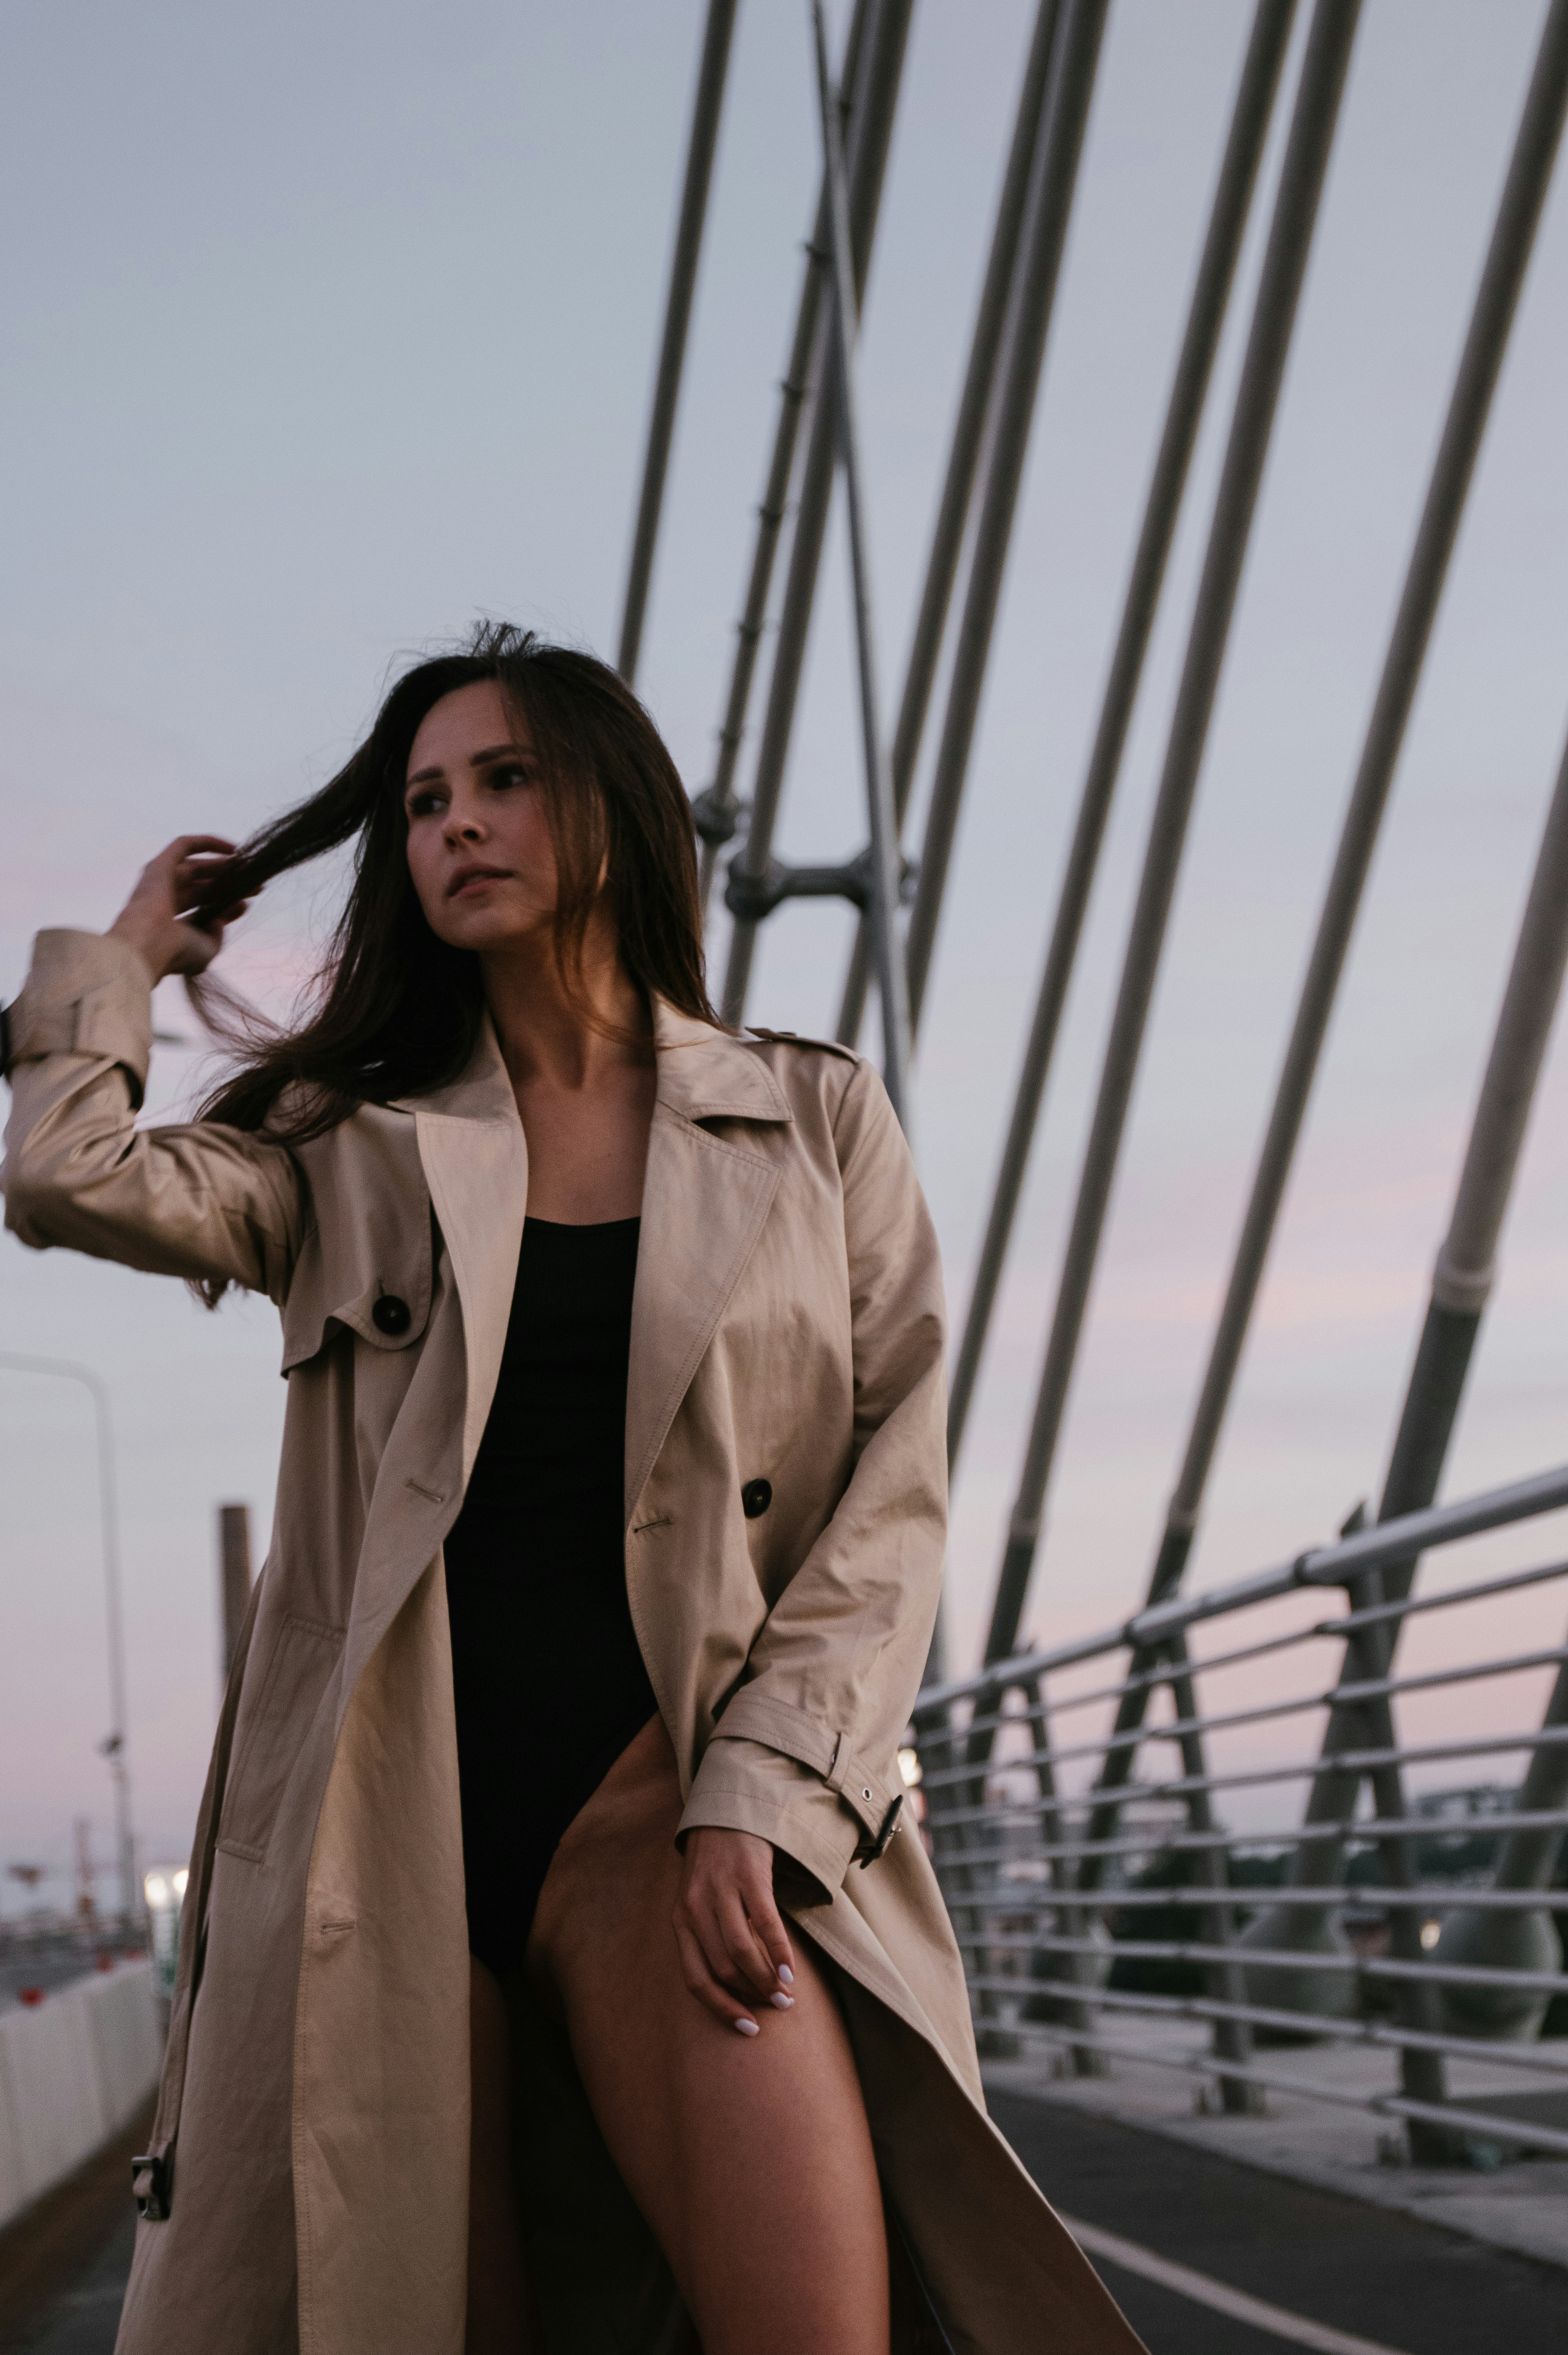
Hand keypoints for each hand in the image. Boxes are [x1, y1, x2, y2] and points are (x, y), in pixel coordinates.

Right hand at [107, 836, 248, 982]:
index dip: (226, 904)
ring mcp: (159, 882)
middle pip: (202, 886)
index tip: (247, 902)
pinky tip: (233, 849)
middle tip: (254, 883)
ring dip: (224, 865)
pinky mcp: (159, 865)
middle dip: (229, 884)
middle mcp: (164, 901)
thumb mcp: (208, 950)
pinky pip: (183, 845)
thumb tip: (221, 919)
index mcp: (171, 924)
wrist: (150, 943)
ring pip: (196, 866)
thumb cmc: (177, 952)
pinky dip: (207, 843)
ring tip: (249, 866)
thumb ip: (217, 935)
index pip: (203, 908)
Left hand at [673, 1828, 796, 2035]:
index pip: (696, 1979)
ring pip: (743, 1951)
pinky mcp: (748, 1875)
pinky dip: (780, 1952)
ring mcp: (721, 1891)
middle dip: (752, 1995)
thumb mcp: (699, 1904)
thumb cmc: (714, 1869)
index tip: (748, 2028)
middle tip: (777, 2007)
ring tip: (786, 1994)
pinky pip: (766, 1923)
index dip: (722, 2009)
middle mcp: (695, 1908)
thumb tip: (736, 1989)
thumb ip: (708, 1940)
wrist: (725, 1815)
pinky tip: (791, 1970)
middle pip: (723, 1968)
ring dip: (767, 1980)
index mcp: (680, 1921)